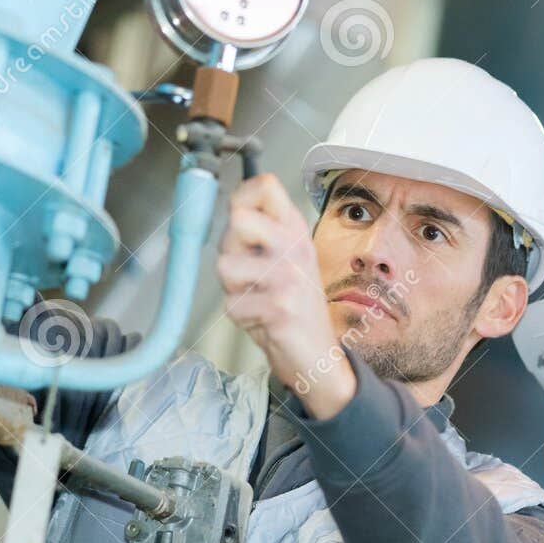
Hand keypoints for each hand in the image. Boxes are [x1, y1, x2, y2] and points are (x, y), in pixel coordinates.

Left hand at [216, 173, 355, 417]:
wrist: (318, 357)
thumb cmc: (293, 308)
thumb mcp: (283, 259)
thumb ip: (260, 232)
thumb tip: (232, 208)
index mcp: (296, 230)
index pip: (264, 185)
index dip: (240, 198)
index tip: (240, 219)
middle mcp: (296, 247)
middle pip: (237, 220)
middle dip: (230, 250)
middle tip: (249, 274)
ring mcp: (290, 276)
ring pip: (225, 265)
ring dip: (233, 289)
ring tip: (257, 299)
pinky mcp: (280, 307)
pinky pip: (232, 304)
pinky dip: (241, 317)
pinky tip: (263, 320)